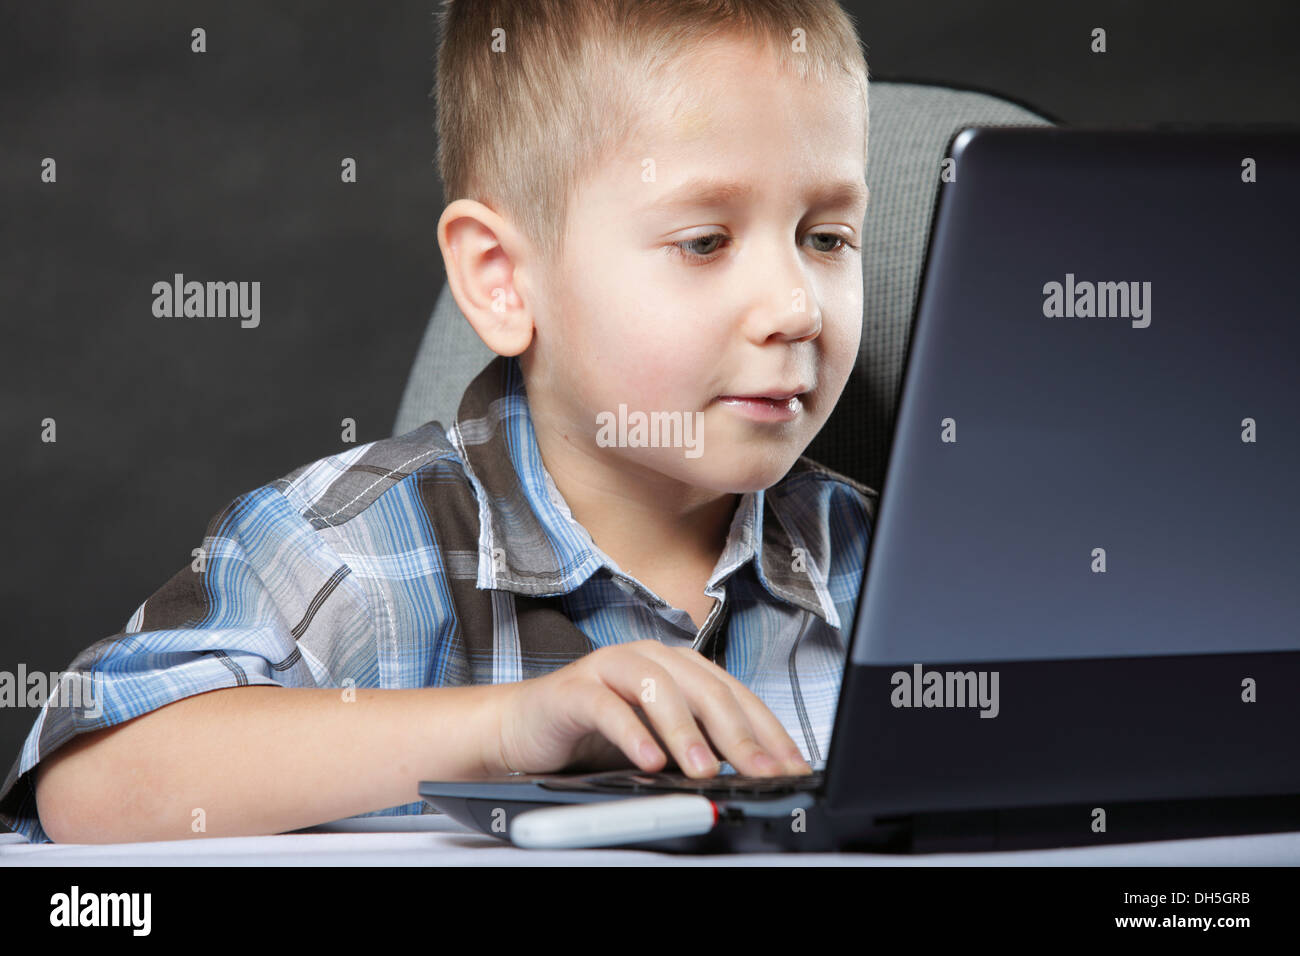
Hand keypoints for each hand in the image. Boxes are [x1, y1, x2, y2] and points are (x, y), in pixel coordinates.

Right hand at [491, 639, 812, 777]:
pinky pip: (606, 706)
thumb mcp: (657, 741)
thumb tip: (754, 773)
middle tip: (759, 771)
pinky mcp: (573, 688)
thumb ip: (698, 746)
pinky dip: (630, 733)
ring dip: (686, 732)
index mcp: (677, 667)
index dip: (766, 729)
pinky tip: (648, 761)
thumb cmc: (594, 734)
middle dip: (737, 734)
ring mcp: (609, 668)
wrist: (523, 728)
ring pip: (658, 689)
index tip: (790, 766)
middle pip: (704, 688)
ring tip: (705, 772)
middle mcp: (649, 658)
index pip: (734, 694)